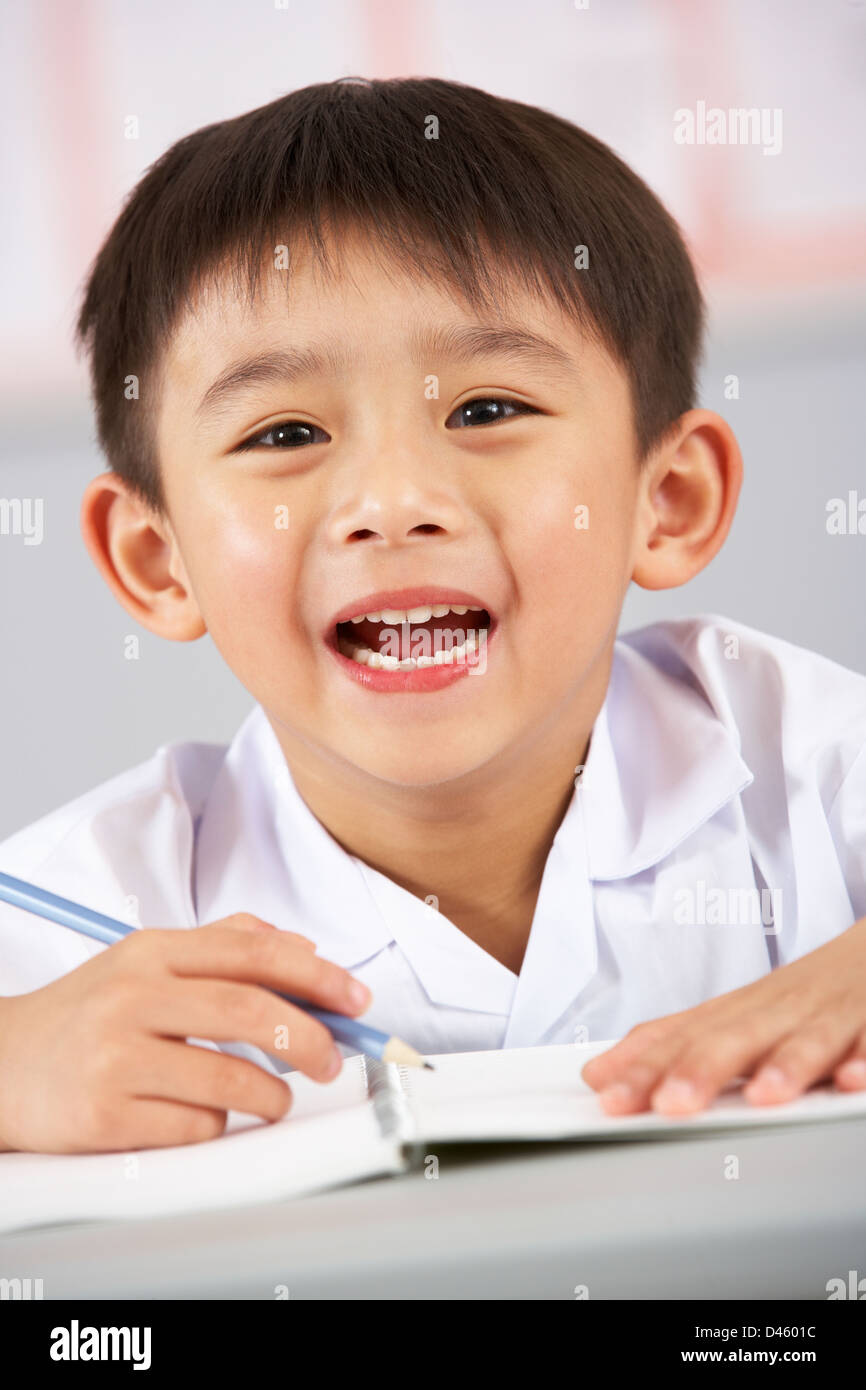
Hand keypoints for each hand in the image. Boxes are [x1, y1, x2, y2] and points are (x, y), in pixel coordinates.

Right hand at [0, 914, 371, 1152]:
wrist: (2, 1064)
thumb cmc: (88, 1014)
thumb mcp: (144, 961)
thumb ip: (222, 946)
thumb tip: (303, 949)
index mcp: (150, 950)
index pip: (252, 952)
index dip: (316, 975)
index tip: (356, 999)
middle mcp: (131, 997)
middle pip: (248, 1012)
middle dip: (310, 1038)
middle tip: (334, 1059)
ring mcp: (115, 1057)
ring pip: (230, 1079)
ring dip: (272, 1095)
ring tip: (274, 1096)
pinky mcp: (105, 1116)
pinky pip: (195, 1126)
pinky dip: (218, 1125)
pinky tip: (205, 1113)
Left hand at [581, 915, 865, 1115]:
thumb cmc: (801, 993)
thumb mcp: (733, 1017)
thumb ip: (673, 1045)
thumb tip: (598, 1073)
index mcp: (738, 1013)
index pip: (683, 1038)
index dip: (644, 1067)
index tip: (608, 1096)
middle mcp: (777, 1011)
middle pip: (735, 1037)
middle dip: (700, 1069)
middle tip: (669, 1103)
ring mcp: (827, 1015)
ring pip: (805, 1038)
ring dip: (784, 1064)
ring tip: (763, 1095)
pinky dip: (862, 1058)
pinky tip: (848, 1080)